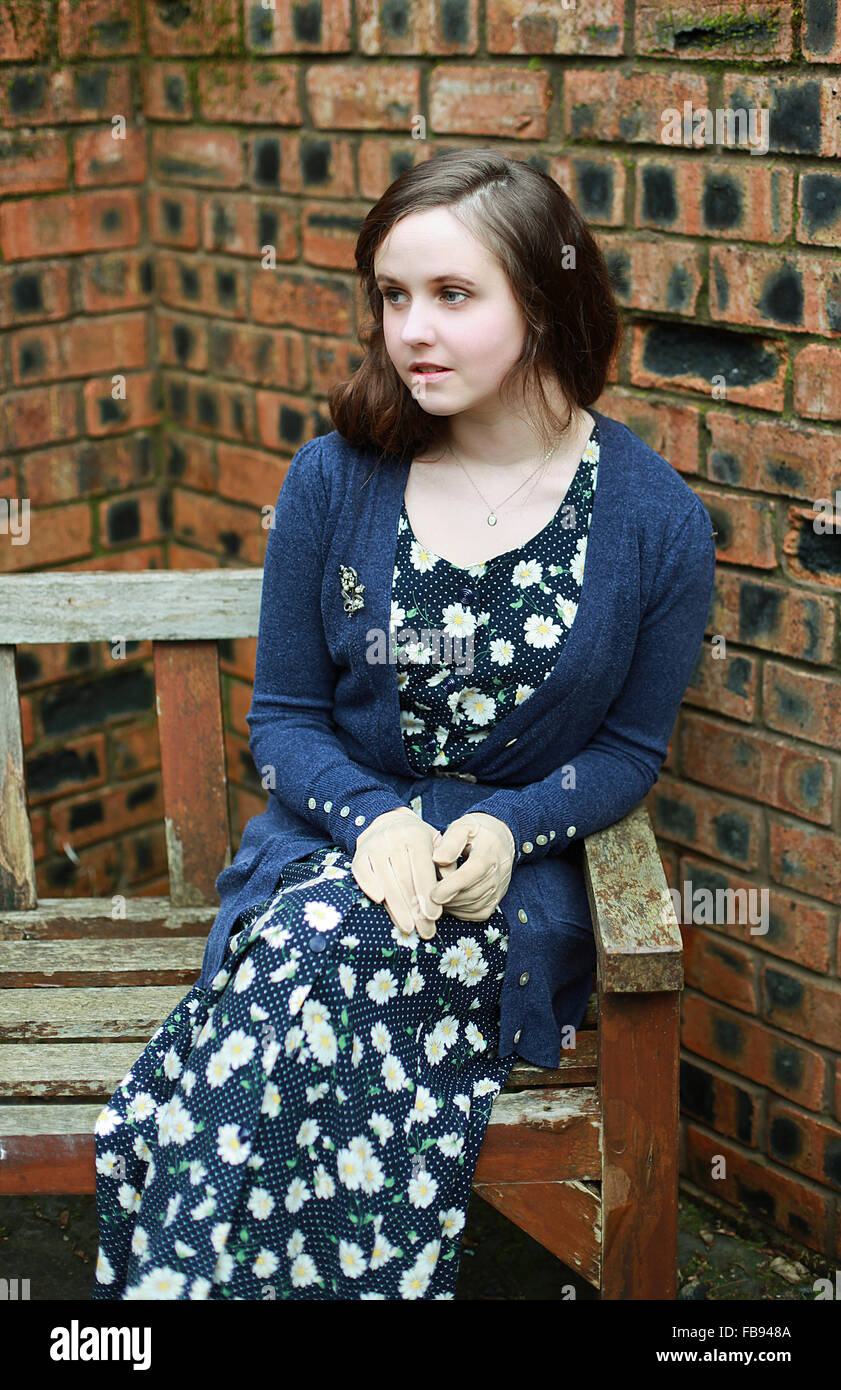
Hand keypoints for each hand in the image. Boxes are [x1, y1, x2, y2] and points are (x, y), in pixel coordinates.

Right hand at [350, 807, 443, 939]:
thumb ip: (447, 863)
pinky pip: (362, 872)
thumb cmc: (417, 840)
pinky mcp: (359, 853)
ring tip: (408, 928)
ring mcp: (374, 846)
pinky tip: (380, 902)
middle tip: (425, 931)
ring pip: (385, 880)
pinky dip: (369, 886)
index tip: (434, 916)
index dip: (427, 894)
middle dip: (415, 909)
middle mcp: (394, 839)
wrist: (387, 821)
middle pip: (404, 879)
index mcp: (416, 837)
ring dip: (397, 907)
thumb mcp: (436, 844)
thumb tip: (452, 886)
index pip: (422, 869)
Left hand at [427, 812, 515, 921]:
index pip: (471, 873)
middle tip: (426, 898)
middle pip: (471, 892)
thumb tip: (438, 859)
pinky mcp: (497, 898)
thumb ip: (450, 842)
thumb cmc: (476, 831)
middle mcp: (497, 872)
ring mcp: (499, 887)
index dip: (451, 886)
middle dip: (447, 898)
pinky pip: (479, 912)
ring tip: (435, 898)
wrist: (501, 837)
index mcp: (488, 852)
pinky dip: (462, 912)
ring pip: (474, 905)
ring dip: (453, 905)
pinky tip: (450, 902)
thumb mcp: (462, 826)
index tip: (432, 894)